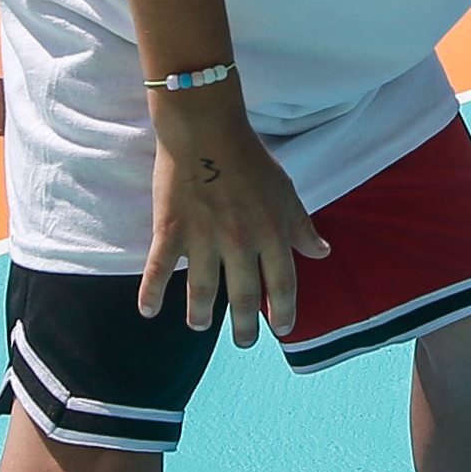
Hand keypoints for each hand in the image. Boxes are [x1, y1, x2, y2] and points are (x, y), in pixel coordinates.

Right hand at [138, 85, 326, 347]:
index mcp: (272, 233)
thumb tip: (322, 252)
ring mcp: (204, 239)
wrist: (206, 128)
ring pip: (203, 291)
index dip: (284, 311)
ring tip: (200, 326)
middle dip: (245, 326)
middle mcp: (241, 243)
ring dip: (201, 315)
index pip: (283, 284)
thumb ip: (301, 226)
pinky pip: (160, 269)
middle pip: (245, 297)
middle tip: (244, 342)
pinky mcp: (172, 230)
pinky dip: (151, 293)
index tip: (282, 329)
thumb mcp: (285, 190)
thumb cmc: (249, 158)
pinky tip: (147, 312)